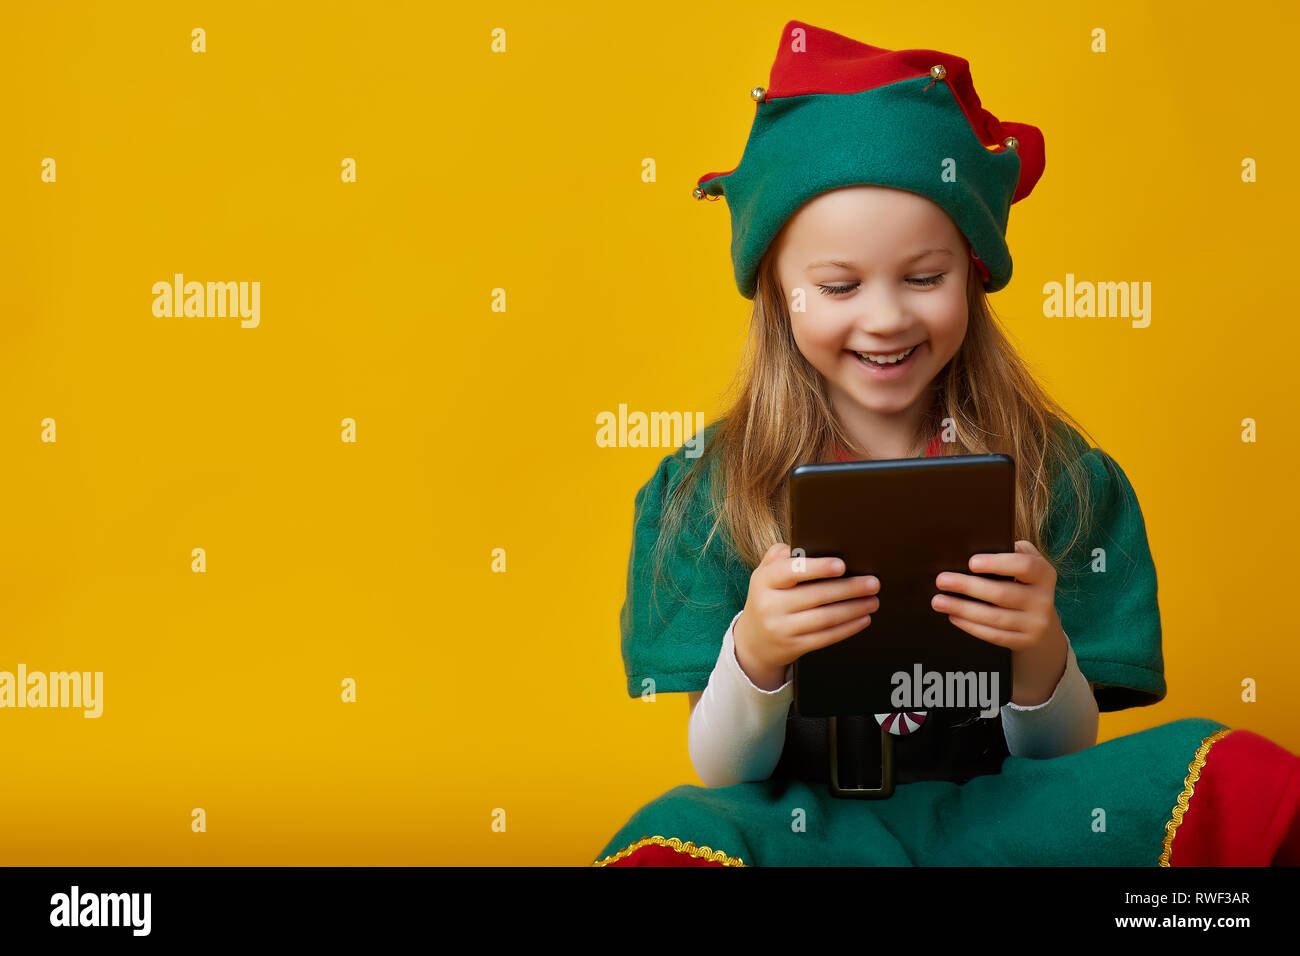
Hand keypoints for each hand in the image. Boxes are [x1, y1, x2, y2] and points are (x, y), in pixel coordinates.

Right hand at [732, 542, 879, 690]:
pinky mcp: (794, 646)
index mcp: (764, 581)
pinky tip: (863, 618)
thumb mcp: (764, 575)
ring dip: (854, 608)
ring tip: (873, 600)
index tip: (841, 565)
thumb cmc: (768, 598)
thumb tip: (802, 545)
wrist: (754, 642)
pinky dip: (848, 627)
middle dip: (849, 588)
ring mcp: (781, 628)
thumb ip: (779, 556)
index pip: (790, 571)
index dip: (817, 568)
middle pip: (815, 595)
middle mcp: (769, 605)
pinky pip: (826, 636)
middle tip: (872, 583)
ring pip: (825, 618)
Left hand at [929, 540, 1066, 706]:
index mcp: (1044, 573)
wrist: (1040, 617)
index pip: (1025, 566)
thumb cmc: (1021, 580)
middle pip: (1003, 594)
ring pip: (995, 618)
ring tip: (938, 601)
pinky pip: (995, 636)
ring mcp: (1036, 623)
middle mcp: (1044, 599)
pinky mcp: (1025, 641)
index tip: (971, 562)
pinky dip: (971, 626)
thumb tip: (974, 548)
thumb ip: (1007, 551)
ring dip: (963, 609)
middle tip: (941, 581)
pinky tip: (954, 616)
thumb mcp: (1023, 560)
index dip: (998, 564)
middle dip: (968, 587)